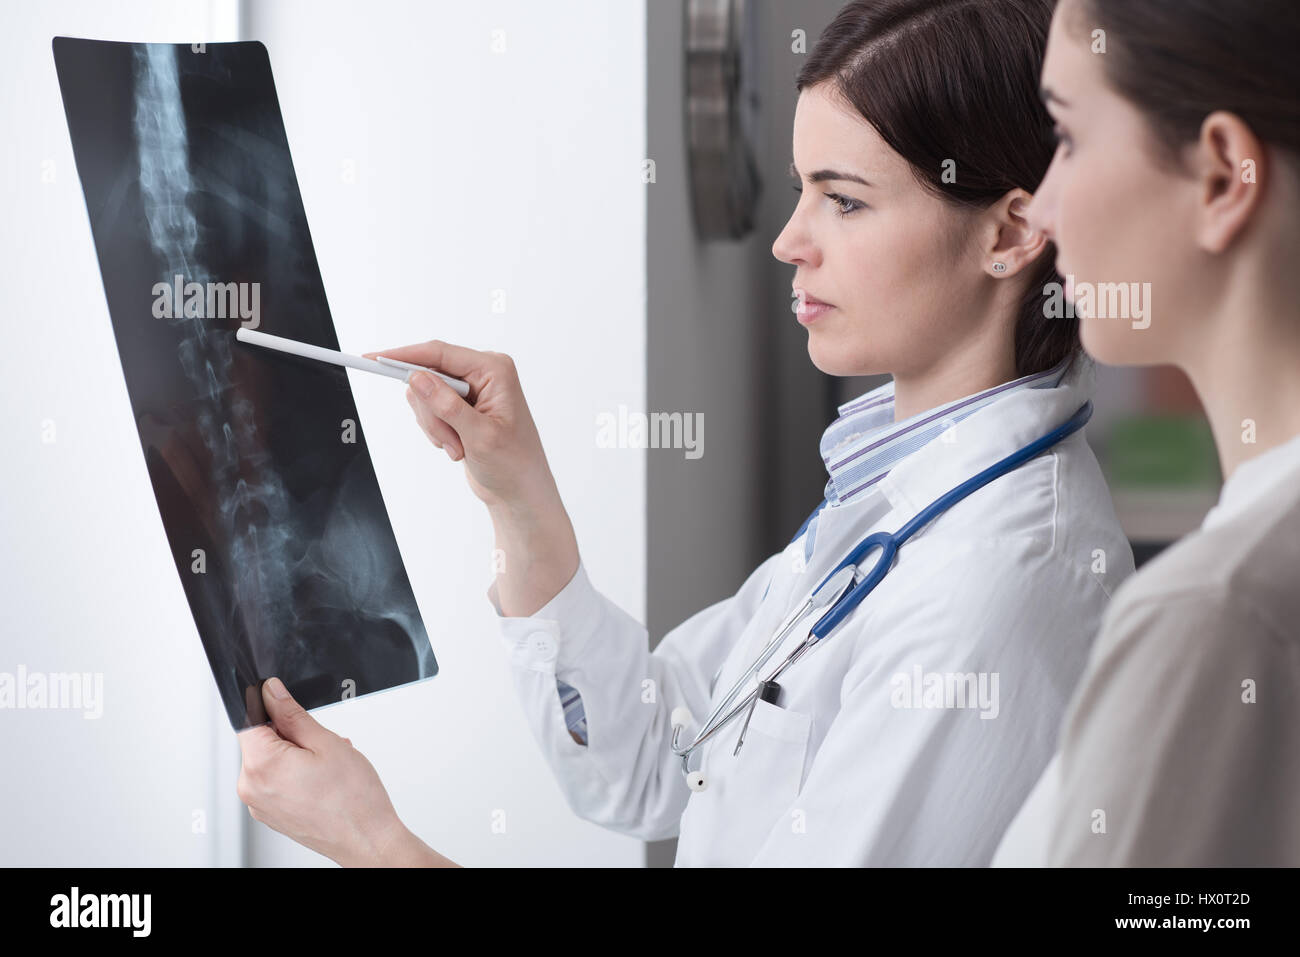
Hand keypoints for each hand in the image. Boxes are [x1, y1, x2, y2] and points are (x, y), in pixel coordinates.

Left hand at [236, 677, 455, 866]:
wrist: (366, 840)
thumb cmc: (353, 799)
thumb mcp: (326, 742)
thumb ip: (292, 714)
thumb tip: (271, 692)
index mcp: (261, 765)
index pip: (249, 719)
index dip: (270, 706)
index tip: (288, 705)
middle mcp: (251, 788)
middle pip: (260, 741)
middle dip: (289, 734)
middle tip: (320, 742)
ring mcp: (259, 805)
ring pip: (270, 760)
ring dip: (294, 753)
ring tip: (326, 764)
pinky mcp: (269, 814)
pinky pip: (275, 781)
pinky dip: (294, 773)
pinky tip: (320, 778)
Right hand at [362, 340, 559, 510]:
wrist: (519, 492)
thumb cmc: (514, 464)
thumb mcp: (479, 435)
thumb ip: (447, 405)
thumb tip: (417, 378)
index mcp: (494, 370)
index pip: (440, 353)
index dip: (405, 356)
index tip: (375, 358)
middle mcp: (482, 374)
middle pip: (428, 376)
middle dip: (432, 413)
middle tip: (450, 440)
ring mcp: (470, 391)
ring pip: (425, 397)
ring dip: (435, 427)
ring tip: (459, 447)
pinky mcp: (460, 407)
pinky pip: (429, 411)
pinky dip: (437, 433)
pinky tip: (458, 447)